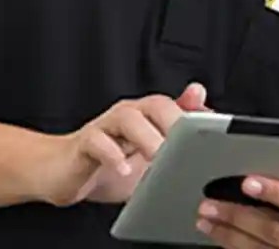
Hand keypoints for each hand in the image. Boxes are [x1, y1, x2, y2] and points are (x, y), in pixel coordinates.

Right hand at [34, 83, 210, 206]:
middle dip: (175, 123)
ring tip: (159, 159)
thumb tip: (209, 131)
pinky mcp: (84, 143)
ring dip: (147, 137)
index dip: (196, 116)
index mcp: (149, 116)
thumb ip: (179, 144)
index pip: (178, 106)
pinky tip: (122, 170)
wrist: (64, 172)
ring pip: (128, 118)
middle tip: (188, 148)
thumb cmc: (111, 164)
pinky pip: (97, 142)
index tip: (215, 130)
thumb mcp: (152, 159)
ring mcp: (106, 126)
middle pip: (156, 105)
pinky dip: (111, 156)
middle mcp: (129, 114)